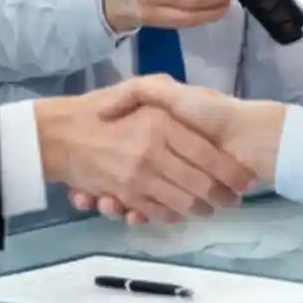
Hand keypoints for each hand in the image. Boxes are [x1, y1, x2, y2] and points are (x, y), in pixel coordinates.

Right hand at [35, 83, 255, 223]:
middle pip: (200, 184)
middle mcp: (152, 150)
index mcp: (161, 123)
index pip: (207, 154)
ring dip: (200, 210)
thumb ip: (163, 89)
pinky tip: (178, 213)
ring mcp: (137, 175)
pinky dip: (171, 216)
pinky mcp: (124, 194)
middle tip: (233, 201)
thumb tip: (193, 104)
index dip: (230, 171)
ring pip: (181, 202)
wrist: (58, 133)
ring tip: (209, 208)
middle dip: (222, 197)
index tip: (243, 179)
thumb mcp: (138, 86)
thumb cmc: (101, 107)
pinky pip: (156, 212)